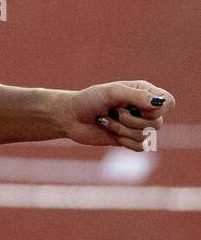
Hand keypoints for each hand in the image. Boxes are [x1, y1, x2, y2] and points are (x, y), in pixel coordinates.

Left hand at [58, 80, 174, 150]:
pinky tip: (109, 132)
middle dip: (130, 119)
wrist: (71, 117)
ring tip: (106, 120)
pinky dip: (122, 140)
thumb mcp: (112, 92)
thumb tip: (158, 104)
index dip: (157, 108)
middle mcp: (144, 108)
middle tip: (113, 111)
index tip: (137, 107)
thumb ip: (136, 96)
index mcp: (144, 92)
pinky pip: (139, 147)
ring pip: (146, 135)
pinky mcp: (131, 140)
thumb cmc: (89, 100)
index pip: (168, 102)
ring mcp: (139, 125)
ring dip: (121, 129)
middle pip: (157, 122)